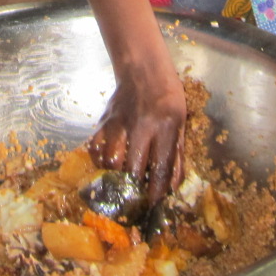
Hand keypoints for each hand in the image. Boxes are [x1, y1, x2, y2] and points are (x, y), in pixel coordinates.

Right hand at [88, 64, 185, 201]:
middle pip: (132, 169)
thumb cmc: (167, 97)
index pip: (159, 167)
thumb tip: (171, 186)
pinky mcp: (103, 122)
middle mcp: (140, 126)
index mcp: (164, 126)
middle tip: (135, 201)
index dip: (155, 191)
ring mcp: (118, 124)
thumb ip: (176, 155)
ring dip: (115, 179)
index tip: (152, 205)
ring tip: (121, 186)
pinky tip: (107, 167)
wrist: (143, 70)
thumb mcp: (181, 123)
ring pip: (110, 162)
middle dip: (134, 191)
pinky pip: (94, 149)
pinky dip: (99, 163)